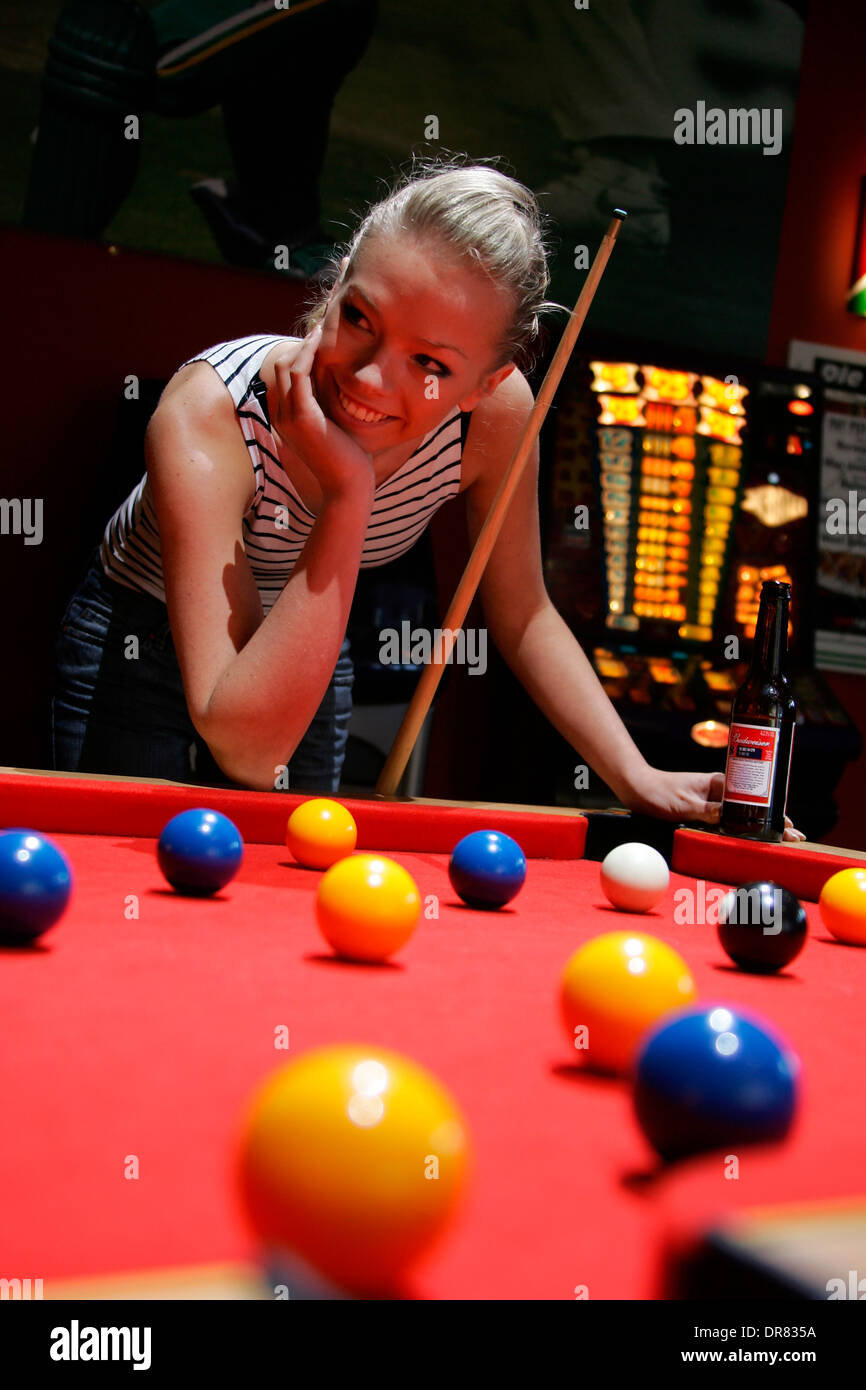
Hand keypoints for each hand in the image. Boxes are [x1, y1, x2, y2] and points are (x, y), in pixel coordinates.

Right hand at [270, 324, 376, 499]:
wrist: (348, 487)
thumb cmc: (348, 463)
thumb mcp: (335, 431)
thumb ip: (330, 411)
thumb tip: (342, 393)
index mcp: (287, 419)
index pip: (285, 377)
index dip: (301, 354)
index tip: (320, 338)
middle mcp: (282, 416)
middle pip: (282, 366)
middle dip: (301, 344)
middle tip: (321, 325)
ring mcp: (289, 416)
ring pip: (288, 365)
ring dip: (305, 344)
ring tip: (322, 326)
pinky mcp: (303, 415)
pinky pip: (299, 372)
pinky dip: (309, 353)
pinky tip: (324, 339)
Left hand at [623, 767, 806, 840]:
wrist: (638, 787)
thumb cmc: (659, 793)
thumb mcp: (684, 805)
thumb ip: (707, 811)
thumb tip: (729, 817)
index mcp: (720, 784)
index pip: (754, 798)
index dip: (773, 813)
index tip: (787, 826)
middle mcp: (721, 791)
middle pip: (755, 807)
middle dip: (776, 821)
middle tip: (796, 837)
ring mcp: (715, 801)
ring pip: (745, 815)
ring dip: (764, 826)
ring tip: (785, 838)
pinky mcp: (706, 809)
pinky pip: (731, 820)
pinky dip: (746, 828)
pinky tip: (757, 836)